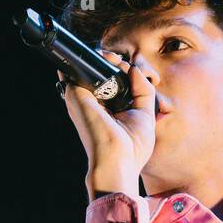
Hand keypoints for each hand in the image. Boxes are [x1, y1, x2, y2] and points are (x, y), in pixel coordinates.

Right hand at [57, 50, 156, 195]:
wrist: (118, 163)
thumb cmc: (132, 148)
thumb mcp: (145, 114)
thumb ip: (143, 90)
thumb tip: (134, 68)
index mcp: (108, 111)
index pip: (111, 84)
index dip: (120, 71)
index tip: (131, 70)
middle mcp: (94, 105)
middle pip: (99, 74)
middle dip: (111, 62)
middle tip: (120, 61)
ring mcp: (83, 101)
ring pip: (89, 70)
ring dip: (102, 59)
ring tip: (114, 59)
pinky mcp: (77, 98)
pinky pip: (78, 71)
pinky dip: (93, 62)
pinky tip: (108, 60)